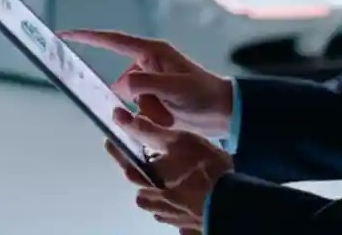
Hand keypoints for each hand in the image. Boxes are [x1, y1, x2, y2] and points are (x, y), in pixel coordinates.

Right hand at [58, 29, 233, 137]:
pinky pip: (137, 111)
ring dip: (146, 113)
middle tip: (164, 112)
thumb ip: (147, 84)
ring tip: (172, 117)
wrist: (224, 113)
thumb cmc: (203, 94)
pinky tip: (170, 121)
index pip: (112, 41)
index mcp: (152, 52)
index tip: (64, 34)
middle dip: (139, 102)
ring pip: (129, 101)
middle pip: (122, 84)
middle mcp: (147, 64)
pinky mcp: (152, 99)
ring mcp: (149, 83)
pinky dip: (150, 119)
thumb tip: (121, 84)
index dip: (87, 37)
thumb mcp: (176, 88)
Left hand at [103, 112, 233, 230]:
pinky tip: (189, 206)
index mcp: (150, 182)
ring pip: (159, 208)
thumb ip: (149, 131)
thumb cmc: (204, 168)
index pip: (127, 164)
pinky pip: (179, 221)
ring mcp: (173, 219)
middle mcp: (156, 204)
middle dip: (144, 179)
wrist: (231, 202)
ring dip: (161, 197)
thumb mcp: (178, 141)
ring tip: (172, 186)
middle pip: (143, 192)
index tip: (110, 142)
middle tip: (150, 167)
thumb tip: (120, 118)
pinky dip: (180, 214)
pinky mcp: (190, 229)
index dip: (118, 152)